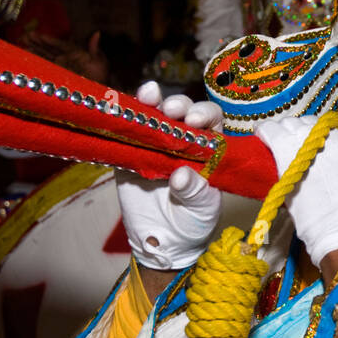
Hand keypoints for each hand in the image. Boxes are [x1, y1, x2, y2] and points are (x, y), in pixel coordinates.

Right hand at [23, 29, 109, 83]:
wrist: (101, 94)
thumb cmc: (101, 78)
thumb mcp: (99, 62)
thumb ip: (94, 49)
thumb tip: (96, 33)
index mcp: (75, 53)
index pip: (59, 44)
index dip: (49, 40)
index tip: (37, 35)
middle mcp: (66, 58)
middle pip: (49, 48)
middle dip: (37, 42)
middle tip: (24, 36)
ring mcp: (61, 66)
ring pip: (45, 55)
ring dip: (33, 49)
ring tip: (22, 42)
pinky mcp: (57, 75)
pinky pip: (44, 66)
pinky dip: (35, 60)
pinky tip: (26, 54)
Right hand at [115, 81, 223, 269]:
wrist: (162, 241)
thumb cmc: (192, 221)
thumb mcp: (201, 209)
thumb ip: (195, 191)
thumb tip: (180, 176)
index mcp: (208, 148)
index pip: (211, 121)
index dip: (205, 114)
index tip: (196, 121)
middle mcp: (183, 139)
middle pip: (183, 111)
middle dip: (179, 105)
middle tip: (172, 110)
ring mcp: (155, 143)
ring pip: (155, 113)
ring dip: (152, 100)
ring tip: (149, 96)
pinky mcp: (131, 152)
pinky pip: (129, 131)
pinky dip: (127, 116)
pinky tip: (126, 107)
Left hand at [255, 109, 337, 267]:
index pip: (335, 122)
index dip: (325, 134)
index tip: (319, 146)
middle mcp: (336, 135)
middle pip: (312, 122)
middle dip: (306, 134)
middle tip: (301, 153)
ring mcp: (311, 142)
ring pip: (291, 123)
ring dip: (287, 133)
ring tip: (285, 148)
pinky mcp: (288, 152)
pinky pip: (271, 130)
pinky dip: (266, 132)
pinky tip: (264, 137)